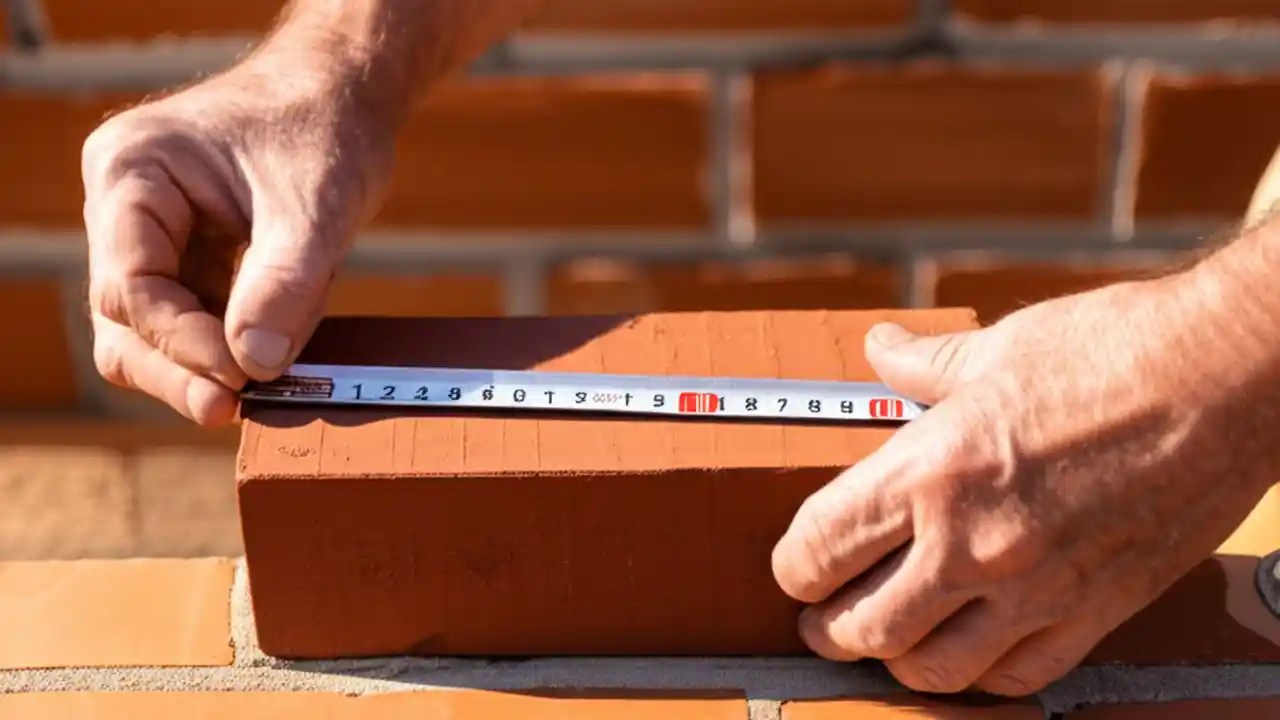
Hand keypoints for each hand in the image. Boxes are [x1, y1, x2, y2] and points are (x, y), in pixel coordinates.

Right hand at [80, 66, 391, 424]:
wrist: (345, 97)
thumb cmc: (322, 129)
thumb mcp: (314, 207)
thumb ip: (284, 284)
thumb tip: (256, 367)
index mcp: (130, 173)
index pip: (129, 285)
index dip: (180, 342)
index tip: (240, 378)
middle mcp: (124, 208)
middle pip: (125, 321)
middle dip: (180, 369)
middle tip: (232, 410)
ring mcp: (153, 238)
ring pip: (154, 333)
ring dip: (208, 364)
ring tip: (268, 381)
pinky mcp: (190, 261)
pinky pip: (199, 321)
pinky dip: (238, 343)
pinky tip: (281, 345)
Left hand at [771, 274, 1277, 695]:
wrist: (1229, 378)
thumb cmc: (1115, 350)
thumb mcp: (995, 350)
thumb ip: (920, 365)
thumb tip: (879, 349)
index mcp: (934, 470)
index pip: (820, 547)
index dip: (791, 565)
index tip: (793, 564)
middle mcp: (975, 543)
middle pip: (862, 626)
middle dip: (825, 627)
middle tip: (817, 617)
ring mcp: (1037, 590)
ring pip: (932, 670)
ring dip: (891, 662)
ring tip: (880, 642)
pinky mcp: (1095, 613)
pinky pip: (1016, 677)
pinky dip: (976, 677)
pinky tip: (962, 655)